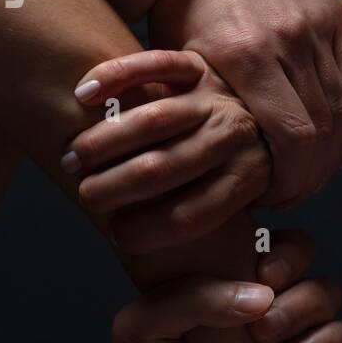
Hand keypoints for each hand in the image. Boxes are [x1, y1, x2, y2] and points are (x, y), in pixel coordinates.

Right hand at [65, 48, 269, 252]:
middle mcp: (238, 132)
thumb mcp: (257, 207)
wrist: (268, 110)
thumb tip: (237, 281)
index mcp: (253, 174)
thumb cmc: (240, 174)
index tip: (118, 238)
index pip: (194, 214)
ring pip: (154, 118)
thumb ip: (243, 240)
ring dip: (103, 142)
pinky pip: (157, 63)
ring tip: (73, 159)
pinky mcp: (201, 61)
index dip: (149, 232)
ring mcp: (219, 93)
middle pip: (163, 168)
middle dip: (113, 188)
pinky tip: (85, 94)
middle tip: (84, 197)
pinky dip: (116, 76)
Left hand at [97, 231, 341, 342]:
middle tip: (264, 332)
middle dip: (303, 304)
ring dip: (328, 341)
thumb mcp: (143, 329)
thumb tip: (259, 296)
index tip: (265, 275)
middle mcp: (276, 326)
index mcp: (240, 295)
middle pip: (322, 290)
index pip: (287, 254)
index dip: (287, 257)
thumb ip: (189, 298)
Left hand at [149, 0, 341, 205]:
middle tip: (293, 193)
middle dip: (315, 171)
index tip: (275, 198)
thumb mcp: (173, 55)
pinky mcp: (330, 13)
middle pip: (328, 129)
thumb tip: (205, 168)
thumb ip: (200, 107)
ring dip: (333, 145)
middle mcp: (291, 38)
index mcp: (246, 53)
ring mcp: (316, 23)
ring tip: (309, 169)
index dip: (292, 179)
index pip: (295, 139)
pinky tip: (326, 133)